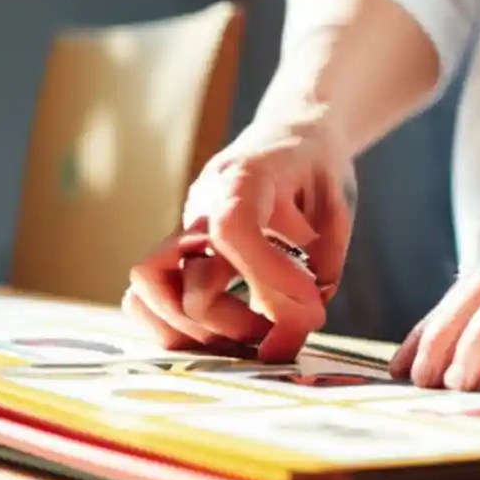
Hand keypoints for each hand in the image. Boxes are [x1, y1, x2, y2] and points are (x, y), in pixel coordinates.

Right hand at [123, 111, 355, 361]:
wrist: (289, 139)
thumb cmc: (314, 171)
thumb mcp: (337, 209)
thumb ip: (321, 266)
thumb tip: (295, 324)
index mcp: (244, 179)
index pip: (231, 228)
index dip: (268, 277)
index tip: (310, 305)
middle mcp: (199, 207)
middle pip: (191, 284)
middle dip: (242, 324)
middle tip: (290, 330)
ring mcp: (178, 233)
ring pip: (148, 295)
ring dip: (201, 335)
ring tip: (252, 339)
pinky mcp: (171, 257)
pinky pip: (142, 300)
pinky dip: (174, 330)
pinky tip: (222, 337)